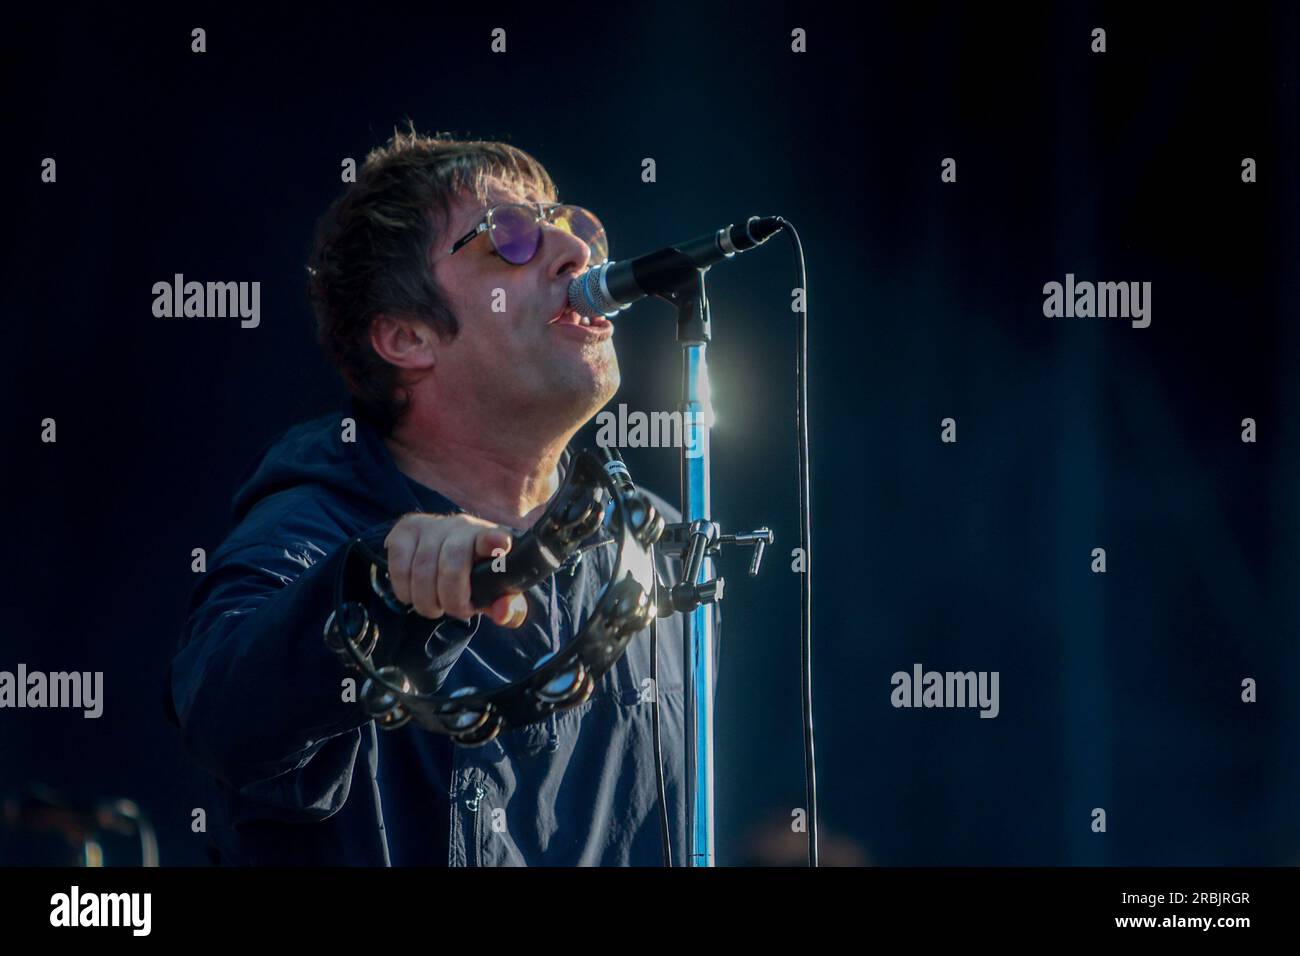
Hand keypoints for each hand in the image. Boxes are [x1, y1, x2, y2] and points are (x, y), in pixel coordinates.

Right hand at [383, 513, 527, 626]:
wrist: (450, 550)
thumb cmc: (478, 575)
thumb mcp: (496, 592)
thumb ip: (508, 607)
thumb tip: (502, 613)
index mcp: (493, 539)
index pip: (494, 537)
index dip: (494, 541)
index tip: (501, 545)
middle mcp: (463, 526)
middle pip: (452, 564)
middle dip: (451, 599)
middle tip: (455, 611)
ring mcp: (433, 525)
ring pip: (422, 569)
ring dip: (426, 600)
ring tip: (435, 606)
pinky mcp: (407, 528)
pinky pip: (398, 566)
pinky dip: (403, 589)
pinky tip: (413, 594)